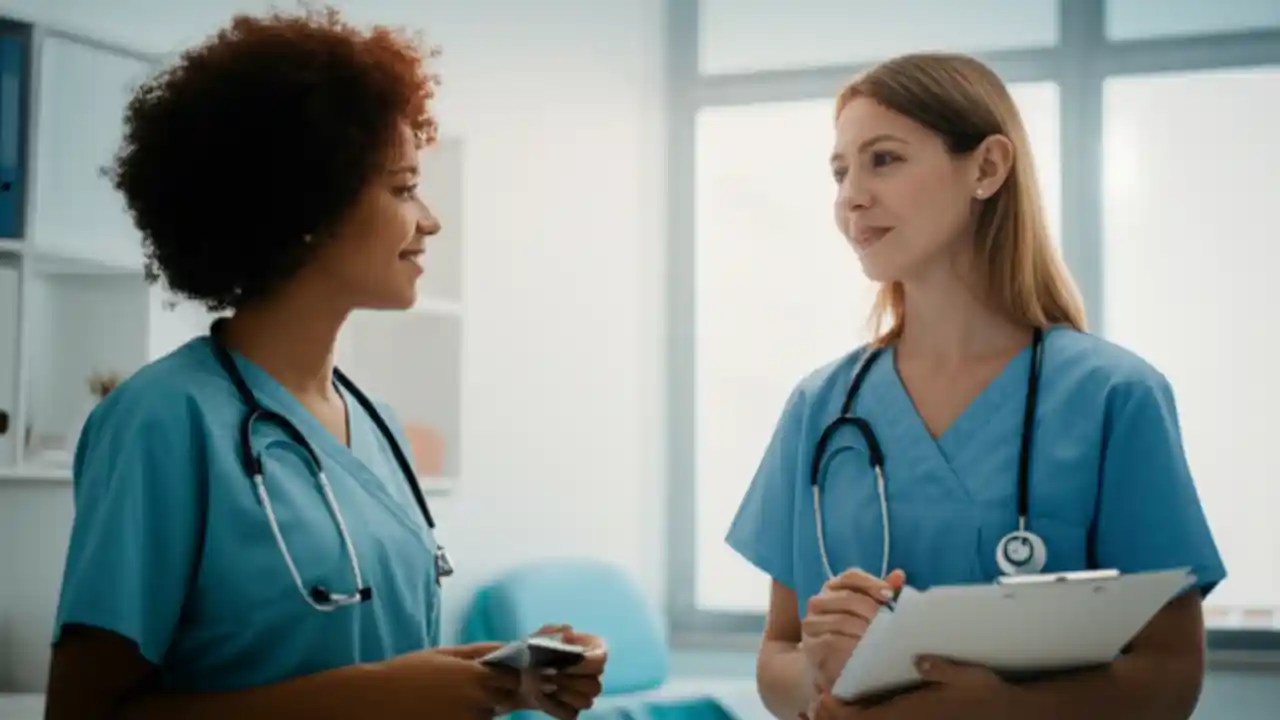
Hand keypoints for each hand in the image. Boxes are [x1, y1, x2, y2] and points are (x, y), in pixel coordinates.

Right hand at [381, 647, 521, 718]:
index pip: (513, 679)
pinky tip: (444, 712)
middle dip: (493, 693)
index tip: (495, 674)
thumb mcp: (444, 653)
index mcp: (477, 677)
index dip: (506, 675)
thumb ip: (478, 651)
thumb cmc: (407, 672)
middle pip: (504, 700)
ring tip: (449, 701)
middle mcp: (478, 703)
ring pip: (487, 716)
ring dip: (478, 709)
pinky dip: (464, 719)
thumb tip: (508, 645)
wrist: (375, 701)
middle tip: (467, 689)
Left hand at [518, 625, 607, 719]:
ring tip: (543, 685)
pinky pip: (570, 714)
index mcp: (592, 652)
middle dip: (570, 681)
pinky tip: (540, 696)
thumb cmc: (536, 650)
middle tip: (548, 675)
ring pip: (586, 702)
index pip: (601, 659)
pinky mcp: (572, 710)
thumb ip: (555, 631)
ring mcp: (584, 695)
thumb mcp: (542, 635)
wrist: (519, 672)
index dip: (585, 663)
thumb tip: (568, 633)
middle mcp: (593, 675)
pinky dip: (554, 706)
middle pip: (595, 685)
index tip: (563, 662)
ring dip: (563, 694)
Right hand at [801, 569, 905, 693]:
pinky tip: (864, 650)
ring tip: (880, 639)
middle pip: (847, 598)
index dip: (871, 583)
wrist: (829, 665)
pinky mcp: (811, 645)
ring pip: (841, 621)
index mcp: (833, 588)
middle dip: (871, 610)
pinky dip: (852, 645)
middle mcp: (818, 601)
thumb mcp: (867, 611)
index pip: (851, 576)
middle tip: (888, 623)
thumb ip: (881, 594)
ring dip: (864, 630)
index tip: (890, 595)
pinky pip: (833, 642)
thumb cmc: (851, 633)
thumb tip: (899, 575)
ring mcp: (812, 623)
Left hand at [809, 656, 1009, 719]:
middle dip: (833, 719)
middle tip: (814, 705)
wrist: (1007, 713)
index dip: (838, 713)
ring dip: (846, 719)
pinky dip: (863, 717)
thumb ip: (942, 669)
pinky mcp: (915, 719)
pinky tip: (854, 705)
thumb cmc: (986, 694)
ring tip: (825, 705)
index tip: (821, 697)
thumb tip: (920, 659)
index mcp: (909, 713)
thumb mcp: (968, 677)